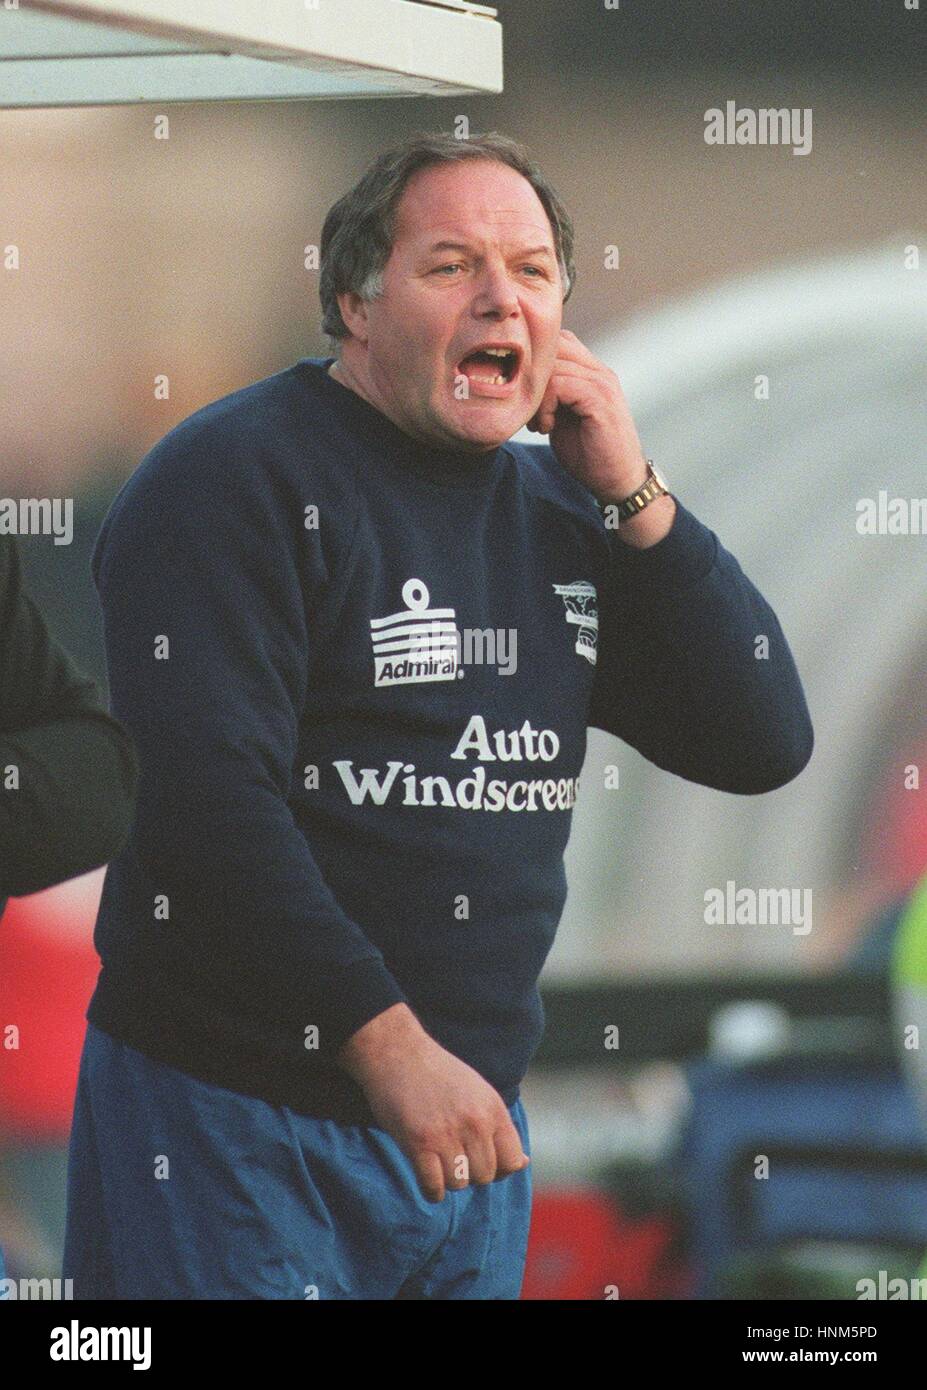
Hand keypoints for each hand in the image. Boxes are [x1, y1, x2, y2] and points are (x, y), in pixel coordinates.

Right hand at [336, 1004, 529, 1202]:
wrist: (396, 1051)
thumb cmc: (437, 1074)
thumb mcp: (478, 1092)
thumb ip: (498, 1127)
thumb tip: (523, 1163)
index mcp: (493, 1109)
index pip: (513, 1161)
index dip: (499, 1168)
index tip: (479, 1159)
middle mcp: (475, 1122)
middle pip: (485, 1176)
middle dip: (470, 1172)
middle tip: (452, 1155)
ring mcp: (447, 1133)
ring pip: (459, 1184)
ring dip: (448, 1179)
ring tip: (437, 1159)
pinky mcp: (419, 1142)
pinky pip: (433, 1187)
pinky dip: (431, 1190)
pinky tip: (426, 1175)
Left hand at [527, 328, 650, 502]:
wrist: (617, 480)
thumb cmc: (589, 454)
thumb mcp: (563, 417)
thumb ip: (550, 394)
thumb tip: (519, 383)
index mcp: (592, 372)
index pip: (557, 341)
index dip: (534, 365)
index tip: (527, 401)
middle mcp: (599, 371)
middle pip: (553, 347)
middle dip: (531, 378)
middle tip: (529, 412)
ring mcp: (602, 382)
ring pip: (552, 365)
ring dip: (536, 396)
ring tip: (540, 424)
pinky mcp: (600, 398)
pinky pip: (560, 384)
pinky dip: (545, 406)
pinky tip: (547, 427)